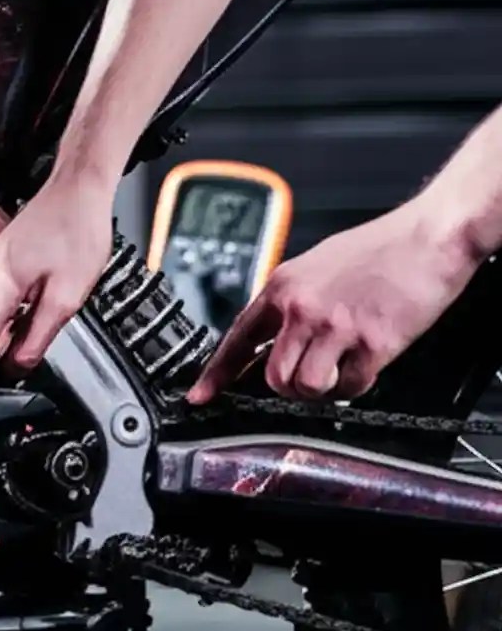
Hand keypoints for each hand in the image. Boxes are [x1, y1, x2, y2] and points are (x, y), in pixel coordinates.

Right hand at [0, 178, 114, 416]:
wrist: (76, 189)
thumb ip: (39, 336)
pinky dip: (16, 316)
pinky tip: (44, 300)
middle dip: (6, 354)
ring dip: (16, 331)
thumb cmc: (76, 228)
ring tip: (53, 306)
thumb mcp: (67, 295)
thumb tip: (19, 365)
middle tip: (41, 348)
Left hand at [187, 202, 482, 403]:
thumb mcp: (315, 266)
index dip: (217, 372)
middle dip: (287, 386)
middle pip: (272, 376)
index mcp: (282, 287)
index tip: (200, 395)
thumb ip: (290, 301)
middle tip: (308, 375)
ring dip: (322, 388)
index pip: (237, 338)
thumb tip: (273, 335)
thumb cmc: (379, 248)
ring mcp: (335, 327)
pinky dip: (356, 385)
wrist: (430, 235)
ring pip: (305, 386)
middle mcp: (301, 308)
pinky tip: (365, 364)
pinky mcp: (372, 343)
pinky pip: (349, 387)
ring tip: (339, 367)